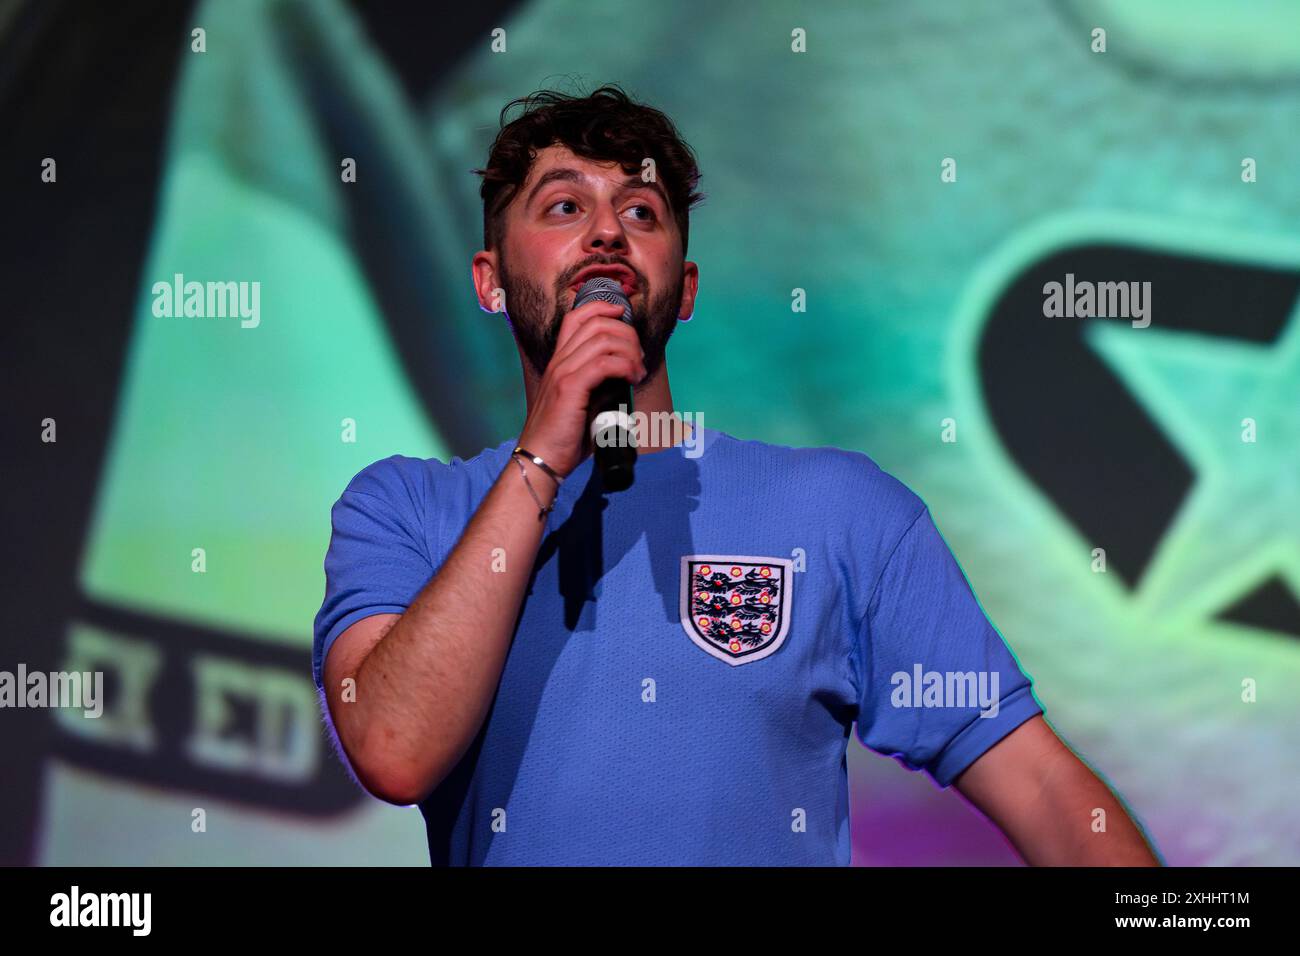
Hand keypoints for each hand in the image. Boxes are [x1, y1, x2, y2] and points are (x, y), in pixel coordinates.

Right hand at [516, 299, 646, 479]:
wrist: (540, 460)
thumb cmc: (563, 438)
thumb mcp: (583, 404)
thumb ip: (599, 387)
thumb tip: (626, 379)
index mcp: (560, 361)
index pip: (578, 317)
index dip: (604, 308)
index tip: (625, 318)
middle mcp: (559, 361)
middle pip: (597, 322)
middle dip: (627, 333)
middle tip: (640, 357)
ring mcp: (562, 372)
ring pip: (603, 339)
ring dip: (630, 350)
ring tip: (638, 371)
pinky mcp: (569, 388)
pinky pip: (603, 363)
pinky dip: (625, 366)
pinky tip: (632, 378)